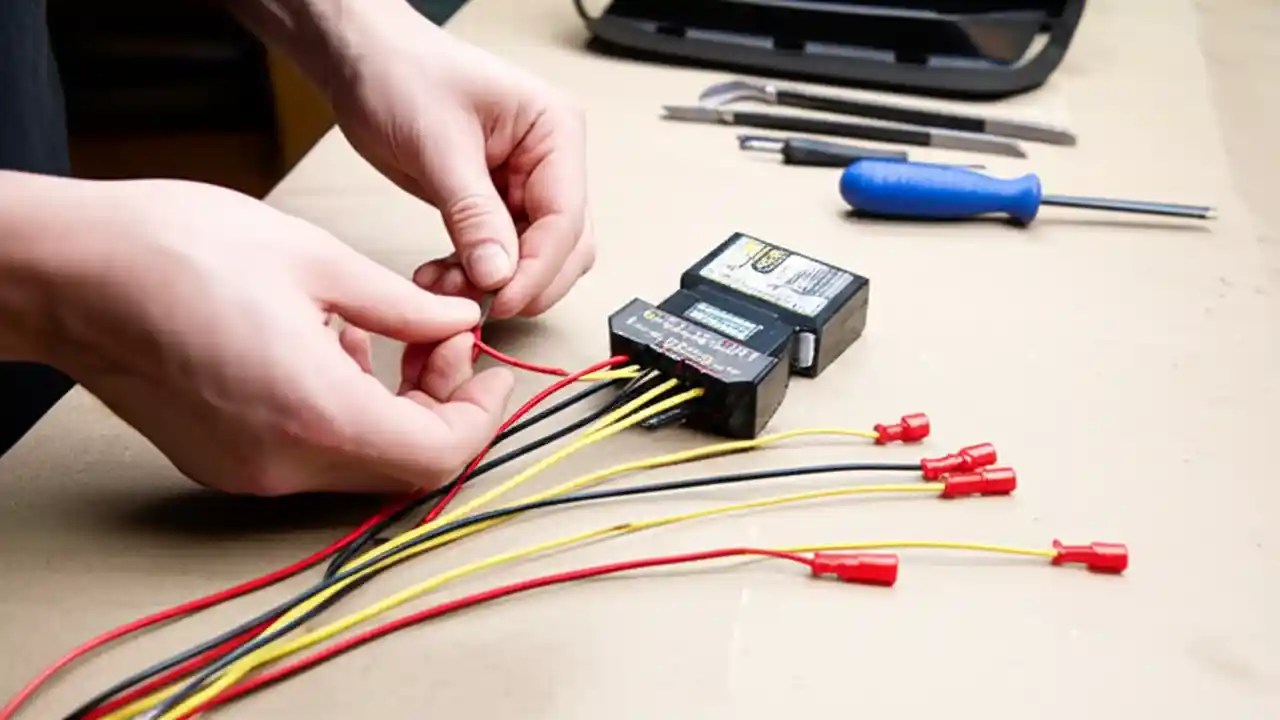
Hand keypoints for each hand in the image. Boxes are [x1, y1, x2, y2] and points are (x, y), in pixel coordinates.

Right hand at [14, 175, 512, 494]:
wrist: (68, 272)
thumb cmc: (177, 251)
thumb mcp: (318, 261)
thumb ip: (406, 306)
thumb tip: (461, 322)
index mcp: (317, 415)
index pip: (438, 456)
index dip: (480, 415)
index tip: (490, 368)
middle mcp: (284, 464)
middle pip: (404, 467)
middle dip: (441, 404)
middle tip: (441, 338)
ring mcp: (249, 472)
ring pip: (360, 461)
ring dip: (393, 404)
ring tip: (376, 328)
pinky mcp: (224, 462)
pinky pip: (314, 453)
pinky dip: (345, 410)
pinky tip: (327, 345)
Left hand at [324, 8, 593, 318]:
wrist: (362, 60)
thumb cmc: (400, 73)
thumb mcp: (438, 145)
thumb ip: (473, 214)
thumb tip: (500, 274)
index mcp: (554, 131)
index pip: (566, 217)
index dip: (538, 268)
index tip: (501, 299)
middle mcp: (550, 160)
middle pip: (565, 246)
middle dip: (522, 281)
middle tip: (476, 303)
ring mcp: (524, 184)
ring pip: (534, 258)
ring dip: (494, 283)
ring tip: (444, 286)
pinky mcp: (494, 204)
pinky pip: (498, 255)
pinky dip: (473, 275)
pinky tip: (440, 277)